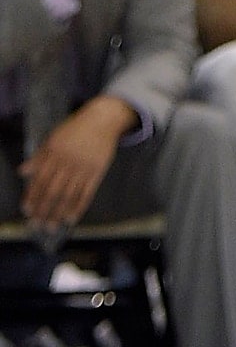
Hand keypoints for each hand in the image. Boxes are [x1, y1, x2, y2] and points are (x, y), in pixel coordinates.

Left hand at [19, 96, 131, 232]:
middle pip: (53, 190)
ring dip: (58, 213)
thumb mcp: (54, 137)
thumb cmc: (76, 129)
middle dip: (43, 209)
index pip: (40, 179)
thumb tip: (22, 172)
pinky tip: (71, 218)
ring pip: (69, 195)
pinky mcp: (97, 172)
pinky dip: (79, 207)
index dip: (32, 196)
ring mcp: (84, 167)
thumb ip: (38, 156)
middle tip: (36, 224)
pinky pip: (87, 193)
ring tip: (51, 226)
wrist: (103, 120)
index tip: (26, 210)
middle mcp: (69, 161)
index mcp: (55, 152)